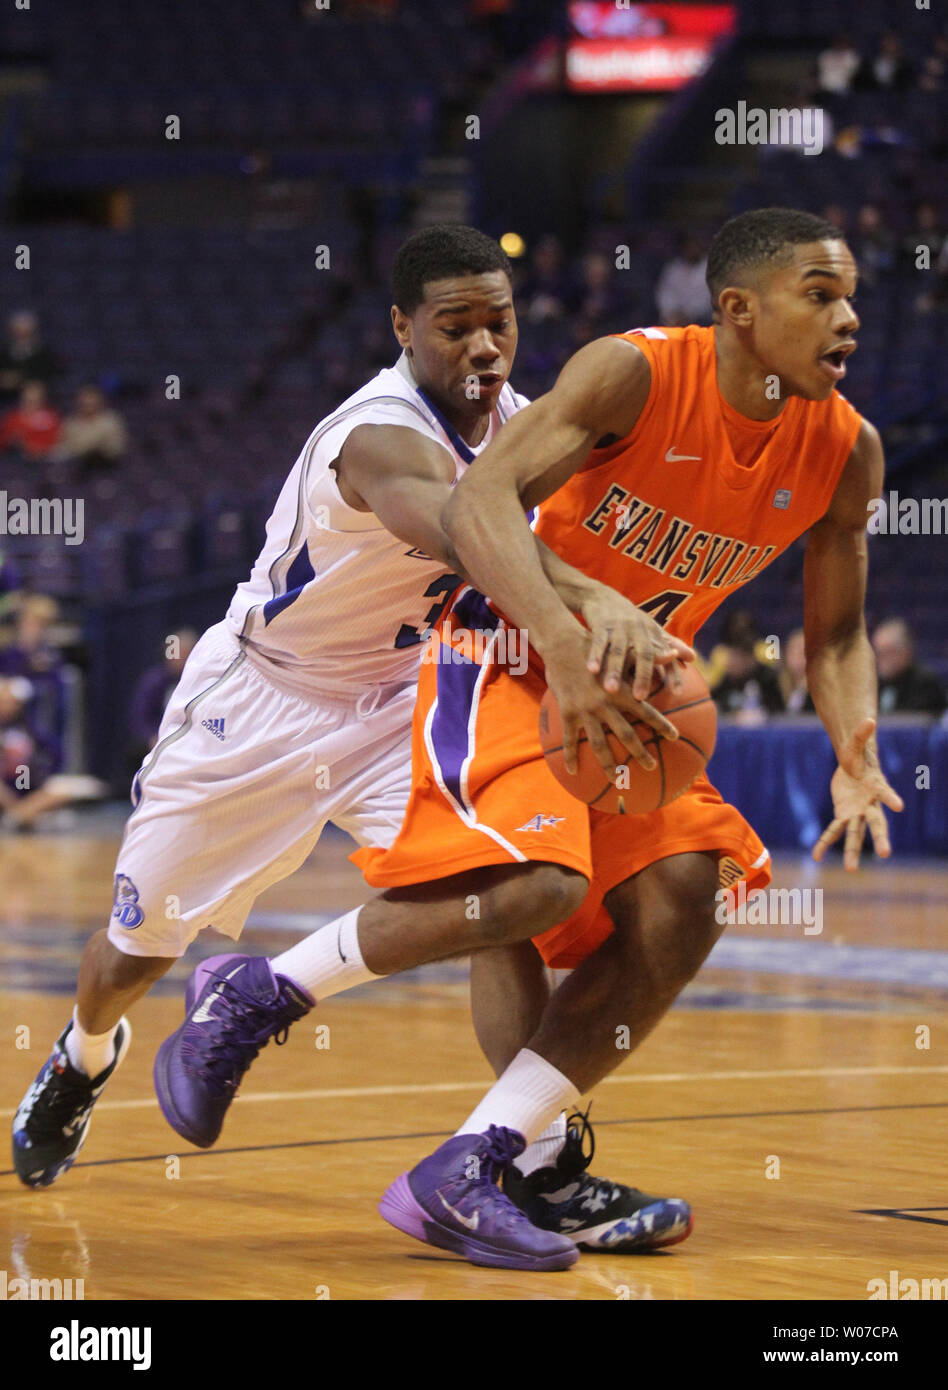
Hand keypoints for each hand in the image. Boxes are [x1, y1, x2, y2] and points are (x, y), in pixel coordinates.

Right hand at [543, 628, 679, 778]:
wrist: (562, 644)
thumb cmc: (594, 646)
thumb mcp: (620, 653)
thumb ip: (646, 660)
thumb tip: (673, 654)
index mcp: (621, 691)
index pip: (646, 711)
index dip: (661, 724)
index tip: (675, 737)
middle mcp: (605, 704)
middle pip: (625, 734)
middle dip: (640, 752)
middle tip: (651, 766)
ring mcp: (585, 711)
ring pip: (599, 744)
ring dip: (609, 764)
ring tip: (616, 780)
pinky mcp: (568, 713)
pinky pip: (570, 739)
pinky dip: (571, 756)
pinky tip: (573, 772)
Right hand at [579, 585, 693, 699]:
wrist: (602, 596)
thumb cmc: (630, 619)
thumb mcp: (651, 629)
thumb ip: (671, 645)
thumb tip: (693, 658)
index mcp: (652, 634)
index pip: (666, 656)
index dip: (672, 673)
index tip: (677, 693)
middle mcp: (638, 631)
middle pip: (643, 655)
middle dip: (642, 676)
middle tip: (640, 697)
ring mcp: (619, 628)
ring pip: (618, 651)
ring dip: (615, 671)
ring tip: (611, 691)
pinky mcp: (601, 625)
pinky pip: (599, 643)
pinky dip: (595, 656)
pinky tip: (592, 670)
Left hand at [812, 718, 903, 870]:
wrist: (851, 768)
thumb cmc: (857, 756)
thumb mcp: (855, 745)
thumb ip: (861, 734)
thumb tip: (868, 718)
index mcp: (876, 787)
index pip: (885, 793)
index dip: (891, 798)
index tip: (899, 806)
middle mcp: (870, 805)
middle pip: (876, 823)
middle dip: (879, 838)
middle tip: (885, 854)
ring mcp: (856, 813)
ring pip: (854, 834)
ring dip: (851, 852)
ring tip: (850, 870)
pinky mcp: (842, 815)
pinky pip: (833, 831)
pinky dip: (824, 843)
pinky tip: (815, 857)